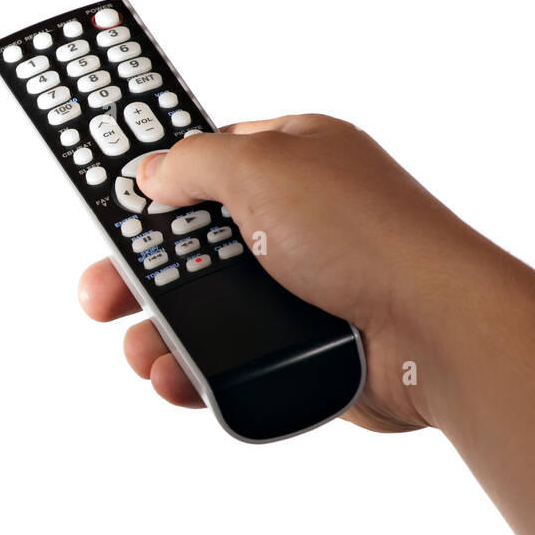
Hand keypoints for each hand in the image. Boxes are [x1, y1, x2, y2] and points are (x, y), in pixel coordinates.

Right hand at [77, 113, 488, 433]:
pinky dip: (194, 367)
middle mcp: (291, 220)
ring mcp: (296, 285)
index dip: (153, 181)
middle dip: (137, 271)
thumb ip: (193, 161)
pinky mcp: (299, 344)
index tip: (106, 203)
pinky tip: (174, 375)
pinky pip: (228, 356)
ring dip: (158, 330)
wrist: (435, 334)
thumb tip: (152, 171)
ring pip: (201, 308)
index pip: (204, 160)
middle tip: (99, 292)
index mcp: (290, 159)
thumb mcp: (262, 166)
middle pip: (187, 243)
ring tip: (140, 350)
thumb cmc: (368, 237)